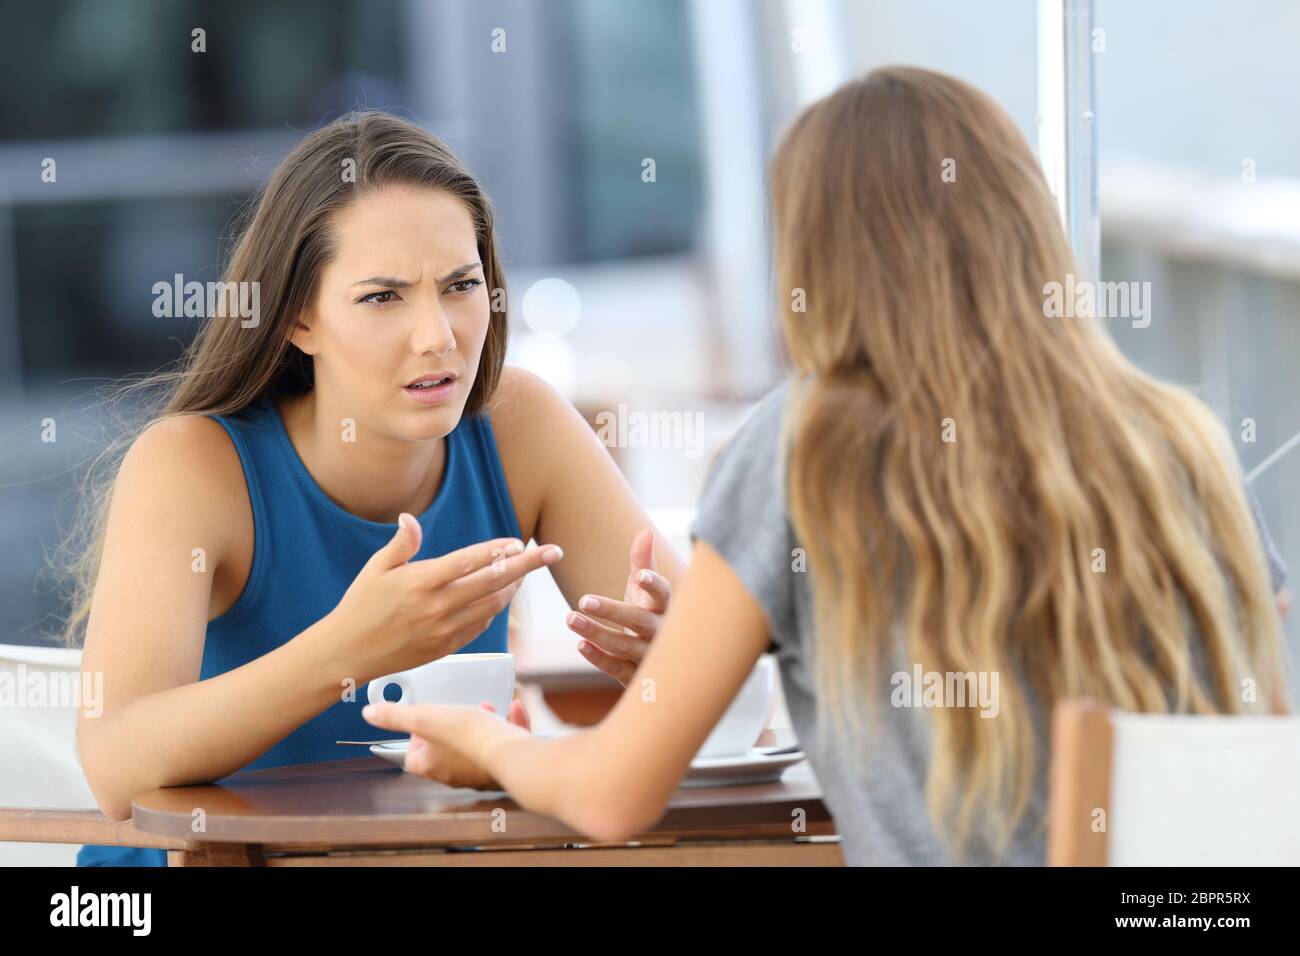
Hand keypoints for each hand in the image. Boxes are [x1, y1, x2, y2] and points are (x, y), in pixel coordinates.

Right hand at [331, 513, 563, 679]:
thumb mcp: (376, 568)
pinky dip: (495, 608)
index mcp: (421, 582)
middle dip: (528, 566)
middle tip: (553, 552)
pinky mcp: (447, 647)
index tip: (519, 541)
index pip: (469, 561)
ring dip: (514, 587)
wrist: (349, 653)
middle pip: (493, 582)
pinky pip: (481, 625)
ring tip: (526, 572)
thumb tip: (410, 518)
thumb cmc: (361, 606)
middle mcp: (438, 606)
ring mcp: (445, 630)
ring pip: (493, 605)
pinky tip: (501, 596)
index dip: (498, 551)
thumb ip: (402, 543)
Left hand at [362, 698, 529, 789]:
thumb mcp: (425, 717)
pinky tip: (514, 709)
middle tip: (455, 712)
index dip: (414, 738)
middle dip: (448, 729)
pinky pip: (502, 746)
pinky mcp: (504, 768)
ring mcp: (480, 773)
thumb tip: (369, 713)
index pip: (412, 757)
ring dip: (478, 727)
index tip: (423, 720)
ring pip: (474, 749)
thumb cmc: (467, 737)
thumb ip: (396, 716)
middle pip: (443, 753)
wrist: (511, 754)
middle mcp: (454, 775)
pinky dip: (507, 727)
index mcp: (431, 766)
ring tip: (485, 709)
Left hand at [566, 528, 670, 684]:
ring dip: (597, 633)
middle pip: (640, 621)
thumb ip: (643, 563)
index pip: (663, 595)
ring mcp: (649, 657)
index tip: (639, 576)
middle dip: (613, 611)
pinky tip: (580, 645)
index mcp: (665, 608)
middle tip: (584, 599)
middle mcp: (661, 633)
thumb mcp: (646, 592)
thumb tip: (645, 532)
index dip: (653, 585)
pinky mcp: (635, 676)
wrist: (662, 664)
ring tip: (570, 618)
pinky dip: (599, 658)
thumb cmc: (649, 617)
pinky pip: (617, 669)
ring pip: (625, 646)